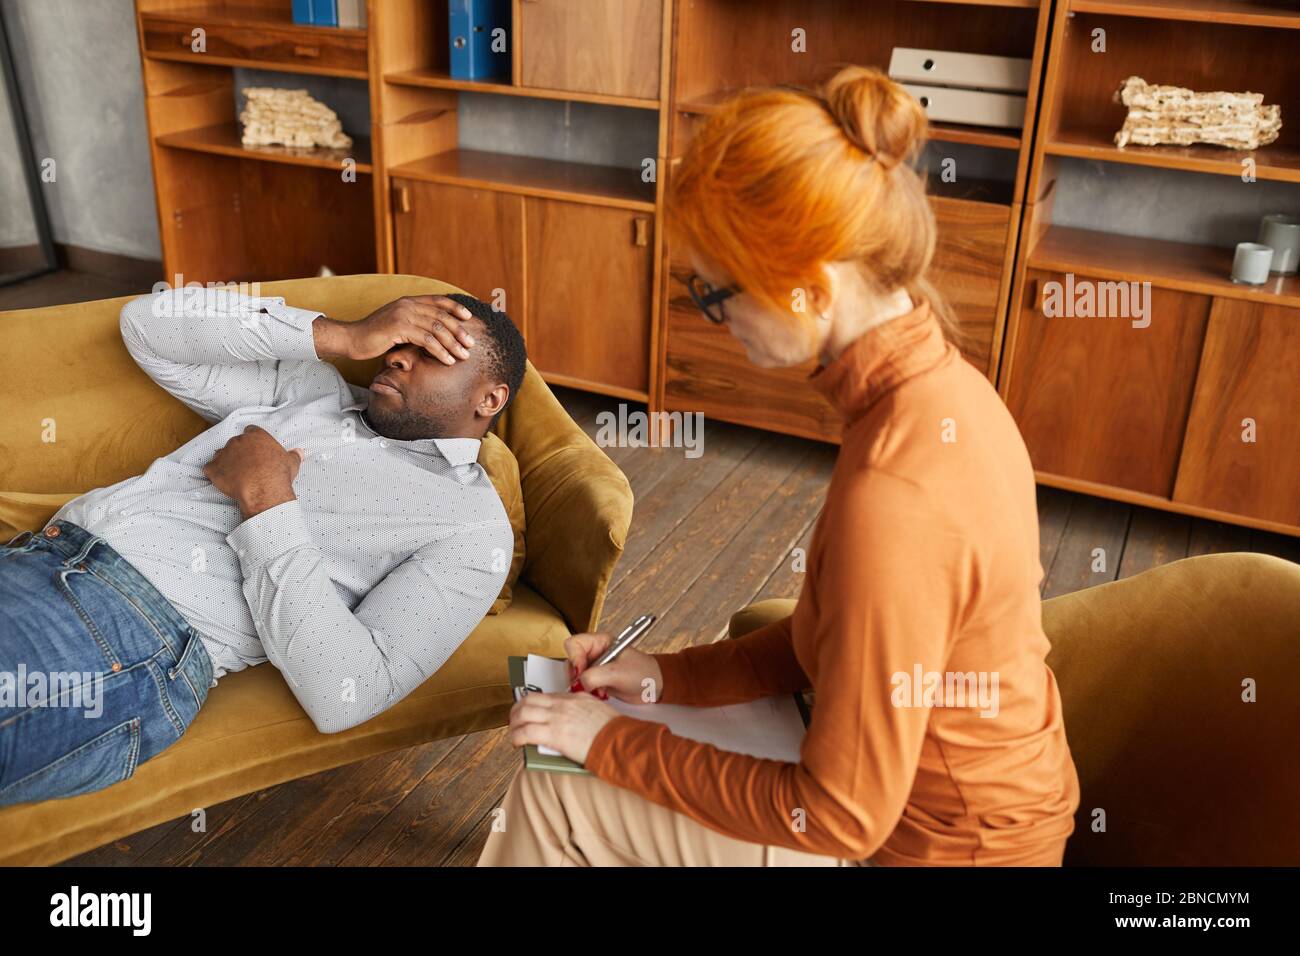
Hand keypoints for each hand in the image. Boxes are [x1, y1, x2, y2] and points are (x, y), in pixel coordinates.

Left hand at [203, 425, 303, 518]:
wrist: (264, 489)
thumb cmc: (279, 474)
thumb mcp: (291, 463)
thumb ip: (294, 455)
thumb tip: (300, 452)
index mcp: (256, 436)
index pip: (251, 431)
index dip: (252, 440)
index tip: (255, 449)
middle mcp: (238, 441)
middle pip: (235, 442)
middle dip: (239, 452)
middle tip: (246, 466)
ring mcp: (224, 454)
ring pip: (221, 454)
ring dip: (225, 462)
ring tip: (234, 474)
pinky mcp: (214, 468)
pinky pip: (210, 469)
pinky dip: (214, 474)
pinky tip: (222, 481)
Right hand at [334, 295, 475, 364]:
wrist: (351, 339)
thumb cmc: (374, 336)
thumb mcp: (396, 325)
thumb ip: (413, 323)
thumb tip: (433, 333)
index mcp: (408, 301)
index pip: (437, 300)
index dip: (455, 307)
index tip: (469, 318)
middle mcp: (407, 304)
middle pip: (441, 315)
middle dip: (459, 330)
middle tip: (471, 344)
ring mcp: (403, 315)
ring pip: (437, 328)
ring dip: (453, 343)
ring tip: (463, 356)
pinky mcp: (399, 328)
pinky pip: (426, 340)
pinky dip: (440, 351)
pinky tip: (447, 360)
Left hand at [508, 692, 618, 764]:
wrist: (618, 740)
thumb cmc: (613, 730)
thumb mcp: (597, 710)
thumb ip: (583, 710)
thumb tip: (572, 719)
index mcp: (573, 698)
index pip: (544, 696)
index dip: (531, 704)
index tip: (528, 712)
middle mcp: (562, 704)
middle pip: (528, 700)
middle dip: (516, 710)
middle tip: (515, 721)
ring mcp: (556, 718)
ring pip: (522, 713)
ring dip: (514, 723)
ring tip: (514, 733)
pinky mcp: (554, 734)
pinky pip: (526, 732)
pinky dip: (516, 737)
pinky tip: (517, 743)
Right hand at [565, 632, 663, 703]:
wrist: (655, 686)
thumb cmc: (644, 672)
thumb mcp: (618, 673)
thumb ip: (595, 675)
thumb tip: (579, 683)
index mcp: (600, 642)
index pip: (574, 644)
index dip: (574, 657)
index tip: (581, 670)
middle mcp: (595, 653)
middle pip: (571, 661)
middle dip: (577, 675)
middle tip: (586, 685)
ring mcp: (595, 667)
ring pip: (575, 676)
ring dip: (582, 686)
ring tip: (598, 691)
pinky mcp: (596, 681)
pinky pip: (582, 686)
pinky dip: (587, 693)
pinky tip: (601, 694)